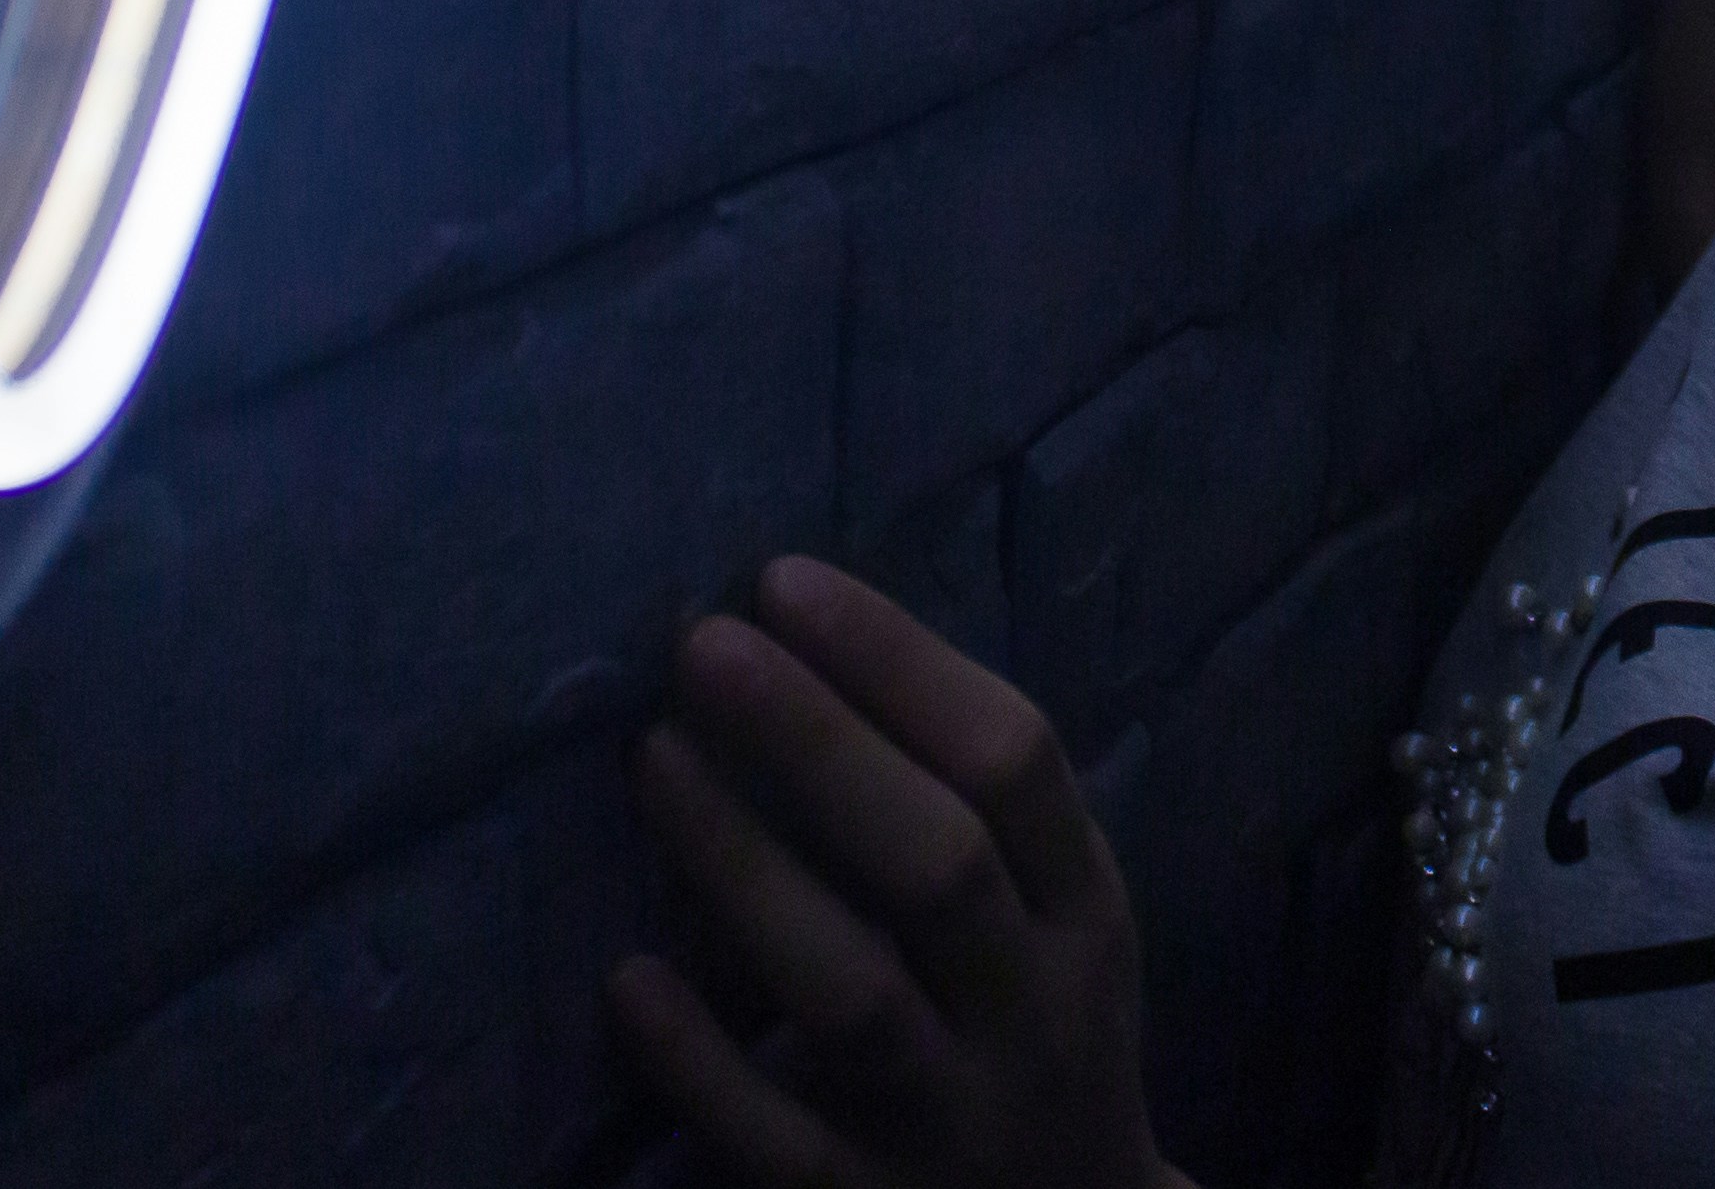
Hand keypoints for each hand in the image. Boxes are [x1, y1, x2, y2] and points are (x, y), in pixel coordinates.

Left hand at [610, 556, 1186, 1188]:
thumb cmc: (1027, 1031)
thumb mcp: (1053, 921)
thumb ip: (971, 810)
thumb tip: (809, 641)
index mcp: (1086, 915)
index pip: (1016, 763)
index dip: (901, 663)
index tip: (785, 581)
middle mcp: (1032, 1014)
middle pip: (937, 865)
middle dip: (821, 743)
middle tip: (706, 641)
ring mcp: (950, 1123)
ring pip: (852, 997)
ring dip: (749, 870)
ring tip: (653, 758)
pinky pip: (778, 1144)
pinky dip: (703, 1062)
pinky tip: (628, 978)